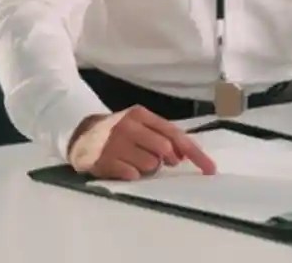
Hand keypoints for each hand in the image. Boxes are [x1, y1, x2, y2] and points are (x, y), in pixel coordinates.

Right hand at [68, 105, 217, 180]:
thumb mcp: (141, 125)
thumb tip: (183, 155)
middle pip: (165, 150)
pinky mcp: (104, 160)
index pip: (176, 135)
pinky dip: (133, 174)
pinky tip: (123, 167)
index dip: (195, 153)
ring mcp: (115, 143)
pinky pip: (132, 175)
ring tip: (135, 161)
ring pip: (150, 165)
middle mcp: (129, 126)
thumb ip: (163, 135)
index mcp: (141, 115)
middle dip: (166, 160)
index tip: (210, 169)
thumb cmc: (120, 131)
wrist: (81, 134)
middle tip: (158, 160)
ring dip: (148, 168)